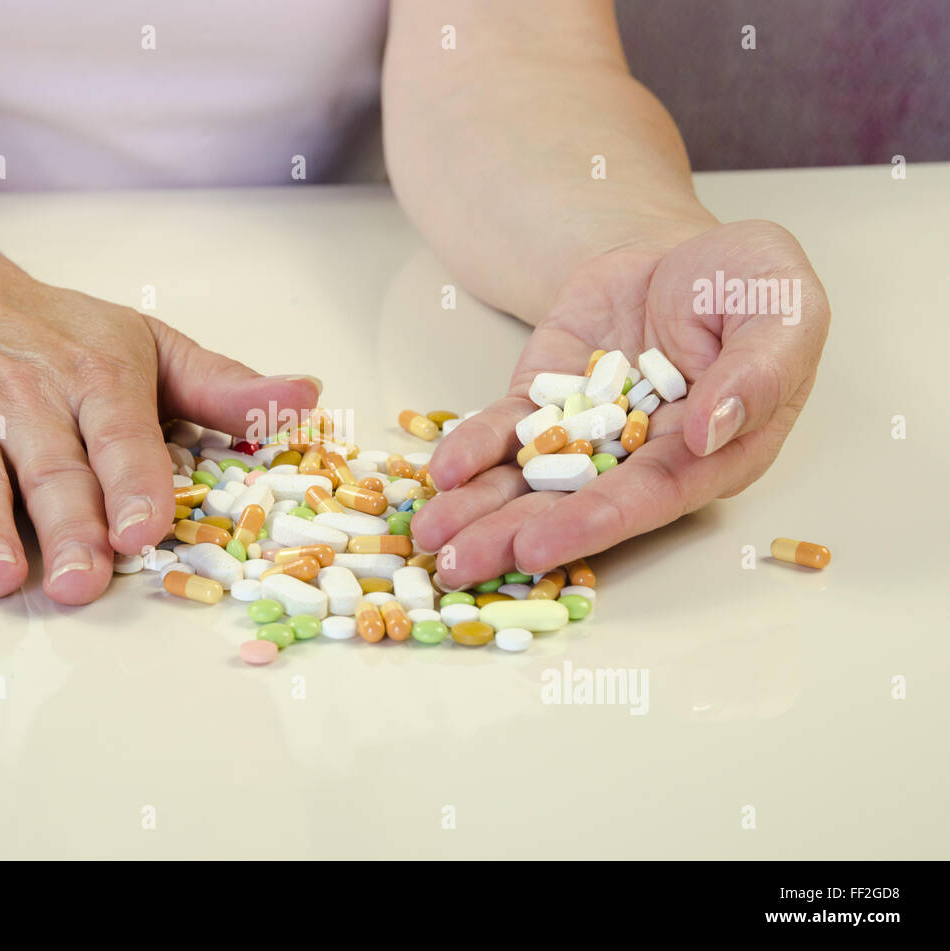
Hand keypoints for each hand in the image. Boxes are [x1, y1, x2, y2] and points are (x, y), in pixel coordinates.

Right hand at [0, 230, 318, 603]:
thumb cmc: (50, 333)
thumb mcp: (142, 345)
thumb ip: (221, 384)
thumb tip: (307, 394)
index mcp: (92, 371)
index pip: (118, 431)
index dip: (131, 482)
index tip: (142, 530)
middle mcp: (21, 388)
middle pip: (48, 465)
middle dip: (66, 525)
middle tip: (81, 583)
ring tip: (1, 579)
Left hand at [413, 219, 829, 585]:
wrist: (679, 250)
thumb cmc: (748, 282)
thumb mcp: (781, 306)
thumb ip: (760, 371)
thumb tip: (713, 433)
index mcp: (714, 454)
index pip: (650, 498)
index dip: (593, 524)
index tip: (538, 547)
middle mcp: (645, 458)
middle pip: (576, 505)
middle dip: (515, 535)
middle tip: (461, 566)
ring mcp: (587, 432)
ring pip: (529, 480)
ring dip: (479, 511)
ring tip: (431, 540)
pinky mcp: (545, 401)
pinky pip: (505, 431)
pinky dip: (472, 449)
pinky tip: (442, 471)